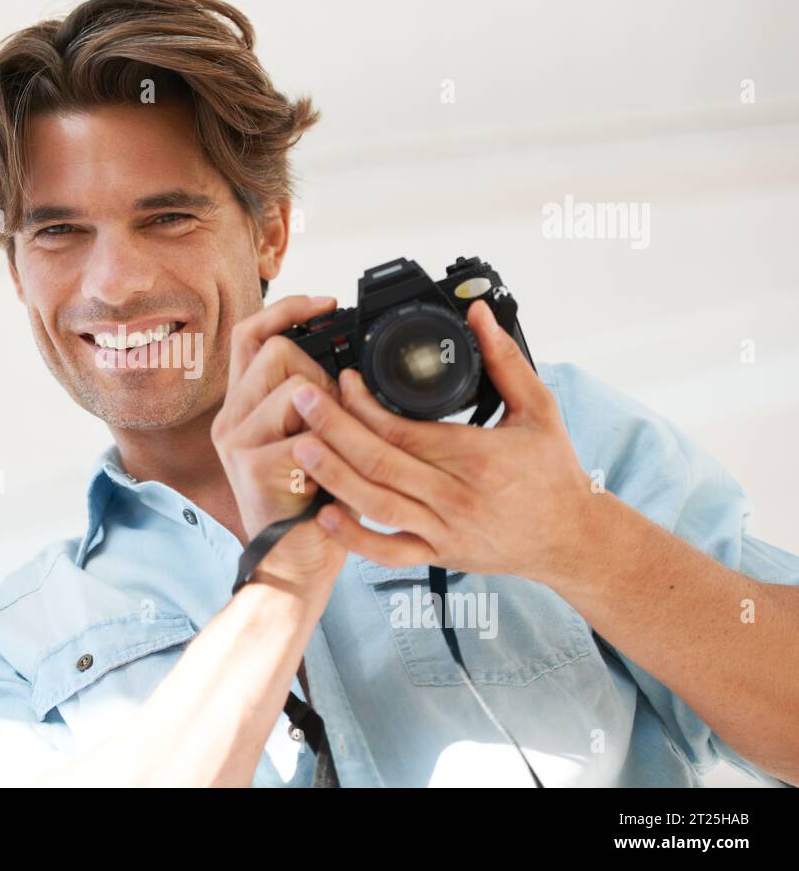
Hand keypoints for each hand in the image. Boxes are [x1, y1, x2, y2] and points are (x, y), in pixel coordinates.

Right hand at [211, 294, 356, 591]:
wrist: (296, 565)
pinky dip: (330, 448)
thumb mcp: (314, 440)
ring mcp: (235, 440)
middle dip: (320, 376)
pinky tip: (326, 475)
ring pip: (294, 386)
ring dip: (328, 413)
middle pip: (277, 351)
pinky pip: (305, 429)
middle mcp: (229, 418)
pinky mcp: (250, 465)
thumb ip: (316, 399)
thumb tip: (347, 361)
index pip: (251, 334)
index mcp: (241, 407)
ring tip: (330, 452)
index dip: (287, 309)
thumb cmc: (314, 506)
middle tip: (333, 421)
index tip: (328, 303)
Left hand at [286, 299, 594, 580]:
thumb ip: (504, 360)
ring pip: (376, 505)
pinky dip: (354, 537)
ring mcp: (445, 531)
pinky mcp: (438, 556)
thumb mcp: (538, 409)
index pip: (404, 428)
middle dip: (334, 428)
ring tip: (298, 447)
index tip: (343, 378)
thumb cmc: (554, 472)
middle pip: (380, 462)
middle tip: (300, 398)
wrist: (572, 539)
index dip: (364, 404)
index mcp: (477, 457)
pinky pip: (388, 552)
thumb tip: (479, 314)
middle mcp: (456, 497)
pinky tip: (324, 514)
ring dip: (332, 476)